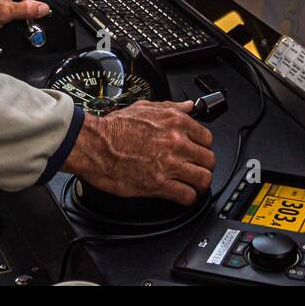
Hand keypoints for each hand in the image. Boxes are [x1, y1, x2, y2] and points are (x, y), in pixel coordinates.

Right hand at [63, 100, 214, 204]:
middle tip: (195, 170)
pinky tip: (181, 196)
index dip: (202, 147)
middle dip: (203, 166)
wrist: (95, 144)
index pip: (207, 138)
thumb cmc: (115, 127)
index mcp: (176, 122)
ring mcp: (170, 164)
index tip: (197, 152)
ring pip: (203, 179)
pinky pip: (187, 196)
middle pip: (209, 160)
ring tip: (192, 185)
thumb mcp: (145, 107)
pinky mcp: (159, 184)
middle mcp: (177, 142)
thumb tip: (188, 106)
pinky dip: (187, 198)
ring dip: (199, 184)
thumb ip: (171, 107)